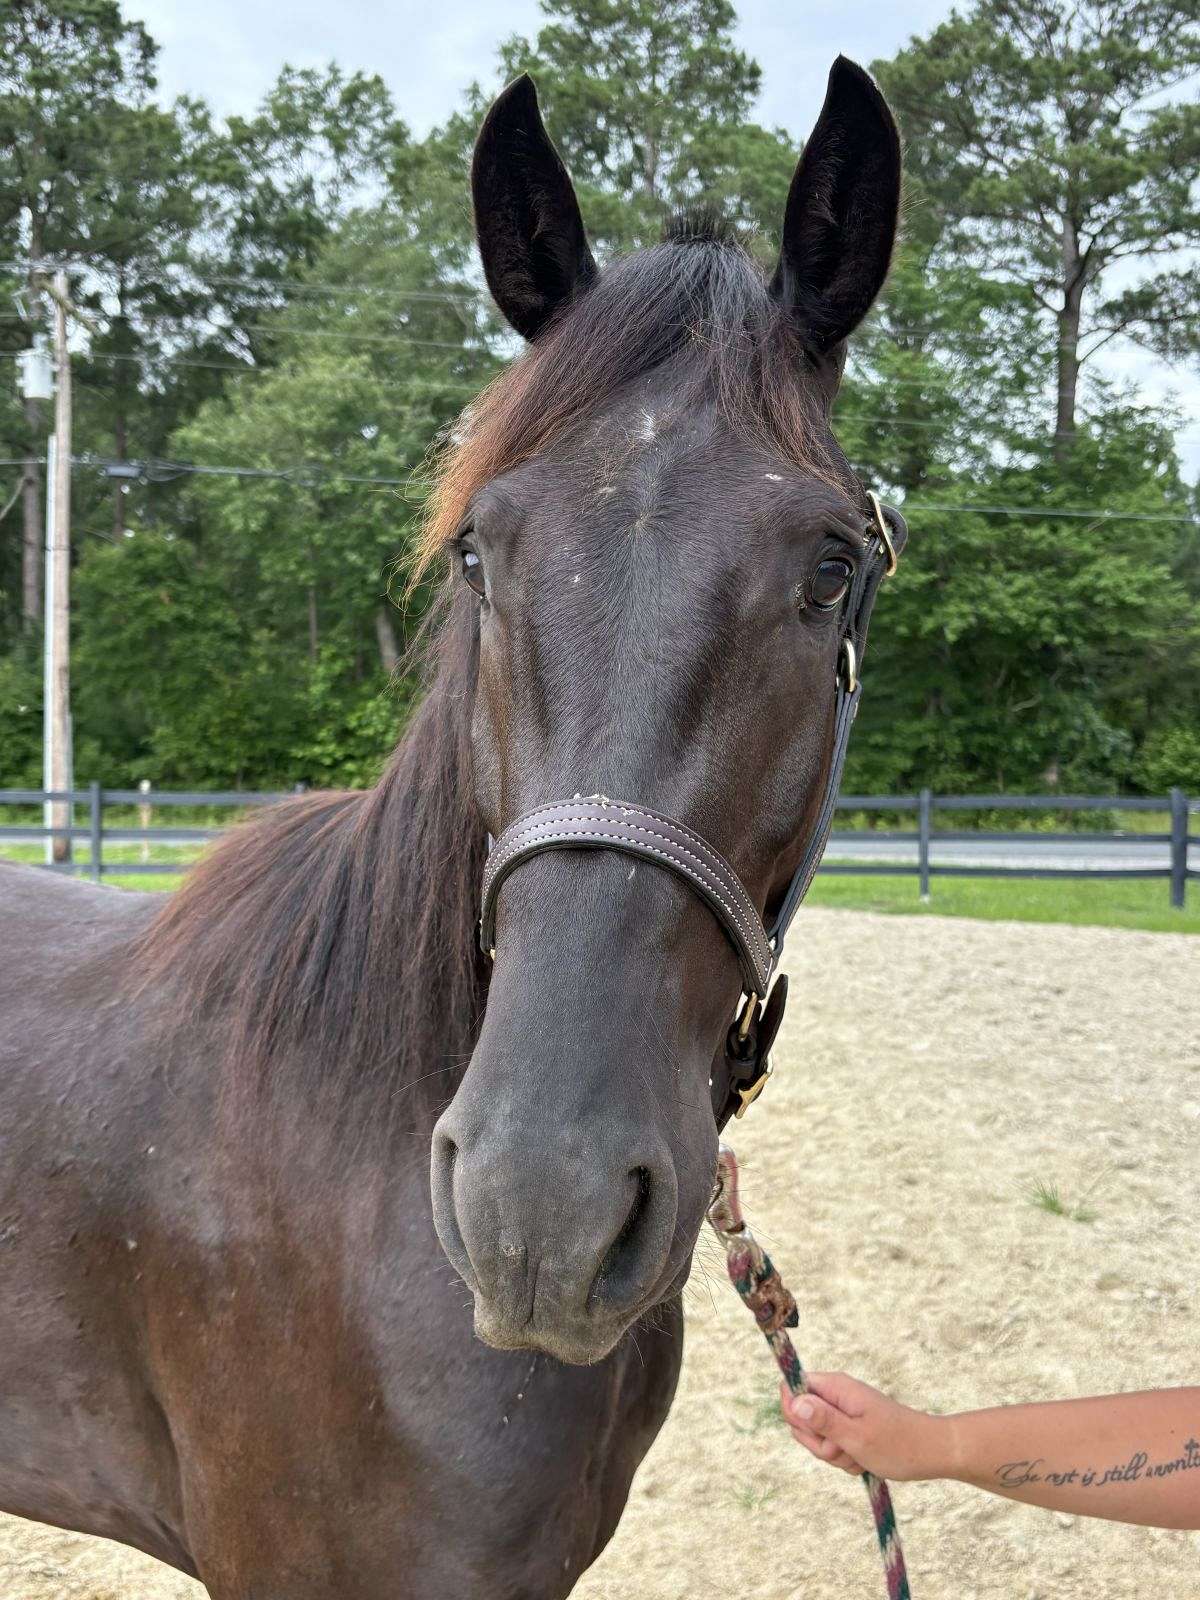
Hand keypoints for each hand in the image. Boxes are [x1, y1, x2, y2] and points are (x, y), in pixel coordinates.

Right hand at [781, 1372, 948, 1481]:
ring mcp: (843, 1413)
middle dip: (818, 1442)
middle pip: (801, 1418)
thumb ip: (823, 1420)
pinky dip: (844, 1459)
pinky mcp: (849, 1428)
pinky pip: (831, 1447)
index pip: (792, 1389)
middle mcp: (836, 1396)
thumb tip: (794, 1401)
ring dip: (834, 1454)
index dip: (795, 1413)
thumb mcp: (857, 1436)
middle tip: (844, 1447)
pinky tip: (864, 1460)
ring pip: (816, 1437)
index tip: (818, 1431)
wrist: (931, 1453)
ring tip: (859, 1454)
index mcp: (835, 1388)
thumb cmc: (898, 1444)